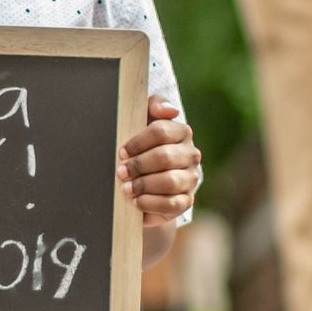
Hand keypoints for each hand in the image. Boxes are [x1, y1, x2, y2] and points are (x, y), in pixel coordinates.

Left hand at [119, 97, 199, 225]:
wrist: (146, 180)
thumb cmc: (141, 146)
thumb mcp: (143, 121)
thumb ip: (154, 106)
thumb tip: (170, 110)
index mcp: (182, 132)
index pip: (161, 131)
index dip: (138, 142)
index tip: (122, 151)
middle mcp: (191, 154)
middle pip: (165, 157)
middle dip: (138, 165)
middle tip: (120, 172)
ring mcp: (191, 179)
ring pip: (170, 181)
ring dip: (143, 185)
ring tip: (126, 188)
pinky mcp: (186, 201)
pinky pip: (171, 204)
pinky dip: (150, 203)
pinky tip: (136, 201)